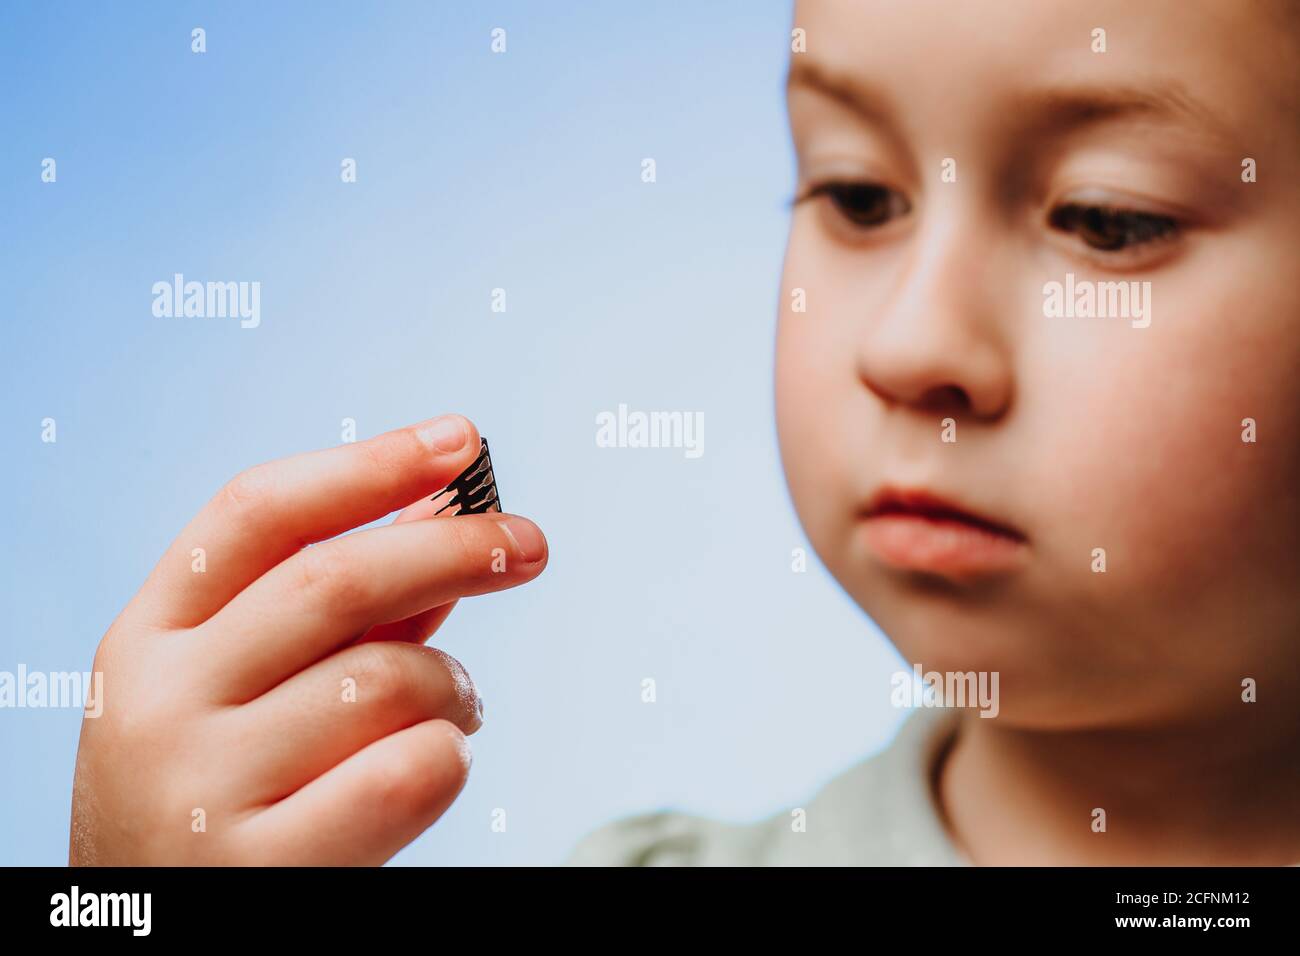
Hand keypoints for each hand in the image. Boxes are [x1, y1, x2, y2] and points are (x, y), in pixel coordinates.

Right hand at [69, 415, 546, 864]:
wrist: (158, 940)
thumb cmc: (225, 795)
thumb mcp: (244, 693)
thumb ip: (333, 610)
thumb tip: (436, 506)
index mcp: (144, 639)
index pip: (257, 513)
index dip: (367, 465)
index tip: (461, 441)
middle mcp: (155, 706)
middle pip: (333, 579)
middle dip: (453, 547)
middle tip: (529, 544)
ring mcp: (198, 793)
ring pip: (385, 680)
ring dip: (454, 685)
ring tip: (460, 707)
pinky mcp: (260, 872)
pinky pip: (408, 771)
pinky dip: (449, 755)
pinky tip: (440, 764)